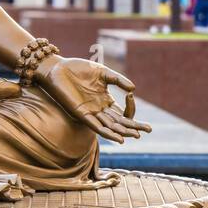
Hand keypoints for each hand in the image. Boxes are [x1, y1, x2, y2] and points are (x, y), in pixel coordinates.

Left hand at [35, 56, 150, 142]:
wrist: (58, 69)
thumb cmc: (79, 69)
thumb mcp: (102, 72)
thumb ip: (118, 80)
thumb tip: (133, 89)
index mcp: (105, 99)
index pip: (122, 111)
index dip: (131, 109)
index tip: (131, 96)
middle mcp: (100, 109)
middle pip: (120, 122)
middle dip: (134, 126)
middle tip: (149, 129)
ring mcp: (91, 113)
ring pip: (111, 127)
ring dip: (123, 132)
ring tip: (136, 135)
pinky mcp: (81, 115)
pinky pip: (97, 127)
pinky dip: (108, 133)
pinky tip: (119, 138)